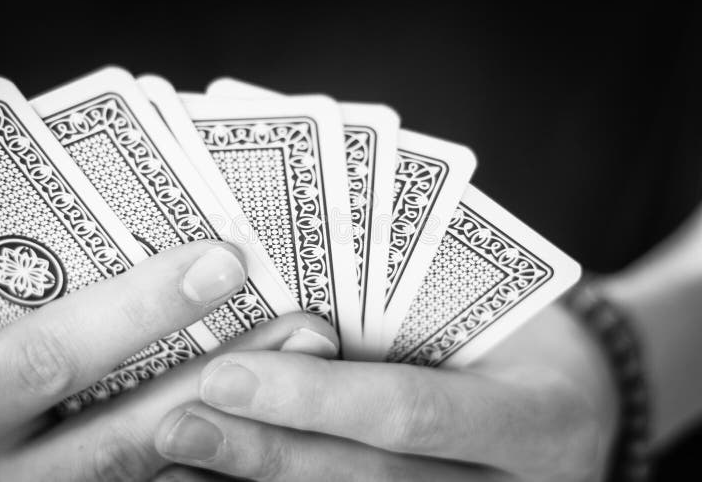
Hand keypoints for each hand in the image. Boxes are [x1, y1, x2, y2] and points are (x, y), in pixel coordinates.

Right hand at [0, 240, 338, 480]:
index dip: (135, 313)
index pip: (45, 358)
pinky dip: (212, 464)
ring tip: (305, 373)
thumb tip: (94, 228)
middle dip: (219, 381)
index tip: (222, 263)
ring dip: (238, 428)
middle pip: (121, 439)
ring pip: (148, 476)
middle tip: (304, 329)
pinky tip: (267, 424)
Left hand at [153, 305, 616, 481]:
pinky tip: (222, 481)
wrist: (579, 394)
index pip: (413, 412)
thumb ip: (402, 303)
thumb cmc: (524, 324)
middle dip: (266, 457)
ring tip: (179, 463)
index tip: (226, 374)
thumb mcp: (490, 301)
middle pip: (371, 481)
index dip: (316, 399)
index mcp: (539, 416)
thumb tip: (286, 293)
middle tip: (176, 427)